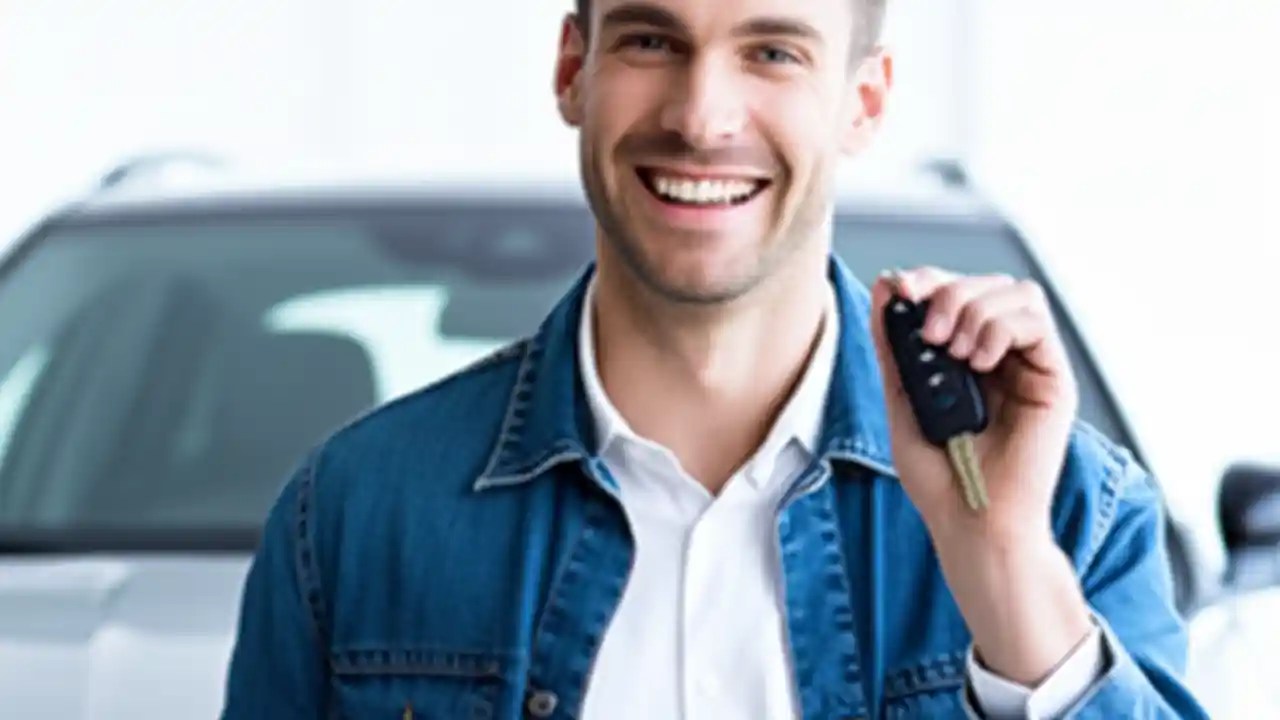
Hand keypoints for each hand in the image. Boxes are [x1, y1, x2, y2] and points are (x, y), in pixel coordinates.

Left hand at [868, 266, 1093, 684]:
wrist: (972, 524)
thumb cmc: (941, 476)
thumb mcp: (902, 399)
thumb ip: (895, 346)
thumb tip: (888, 287)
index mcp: (965, 356)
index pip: (957, 290)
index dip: (930, 279)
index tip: (901, 289)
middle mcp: (1000, 355)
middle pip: (988, 283)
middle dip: (950, 292)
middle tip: (929, 333)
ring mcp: (1029, 365)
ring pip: (1016, 293)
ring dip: (974, 310)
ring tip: (953, 353)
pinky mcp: (1054, 380)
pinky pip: (1037, 323)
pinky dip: (1000, 329)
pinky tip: (978, 364)